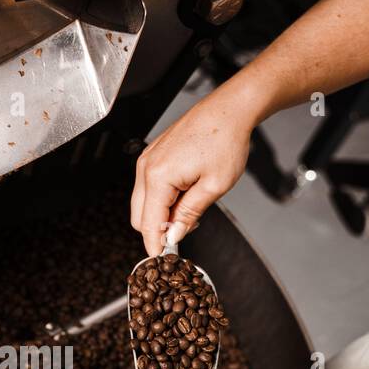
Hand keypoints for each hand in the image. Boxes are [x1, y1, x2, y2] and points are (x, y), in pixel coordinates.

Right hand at [130, 86, 255, 257]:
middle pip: (139, 216)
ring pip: (142, 203)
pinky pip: (148, 187)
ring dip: (161, 214)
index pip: (148, 223)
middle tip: (186, 229)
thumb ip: (189, 214)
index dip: (156, 244)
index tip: (164, 258)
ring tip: (190, 208)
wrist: (229, 109)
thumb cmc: (225, 139)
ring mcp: (147, 160)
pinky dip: (161, 199)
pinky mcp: (153, 155)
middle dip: (159, 229)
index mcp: (159, 176)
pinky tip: (184, 195)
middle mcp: (147, 167)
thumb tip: (174, 236)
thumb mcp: (214, 186)